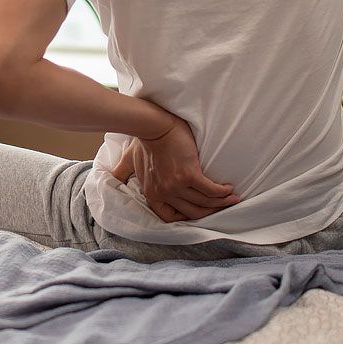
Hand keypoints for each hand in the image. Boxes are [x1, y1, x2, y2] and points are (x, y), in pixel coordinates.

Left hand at [109, 118, 242, 222]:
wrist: (153, 126)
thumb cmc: (143, 141)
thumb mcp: (129, 161)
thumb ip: (121, 173)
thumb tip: (111, 177)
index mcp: (152, 194)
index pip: (170, 216)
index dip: (186, 217)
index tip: (199, 211)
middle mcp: (164, 193)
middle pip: (192, 213)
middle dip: (210, 212)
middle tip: (222, 207)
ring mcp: (177, 186)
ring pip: (204, 203)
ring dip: (220, 203)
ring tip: (231, 198)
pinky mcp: (189, 174)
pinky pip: (210, 190)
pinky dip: (221, 192)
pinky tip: (228, 189)